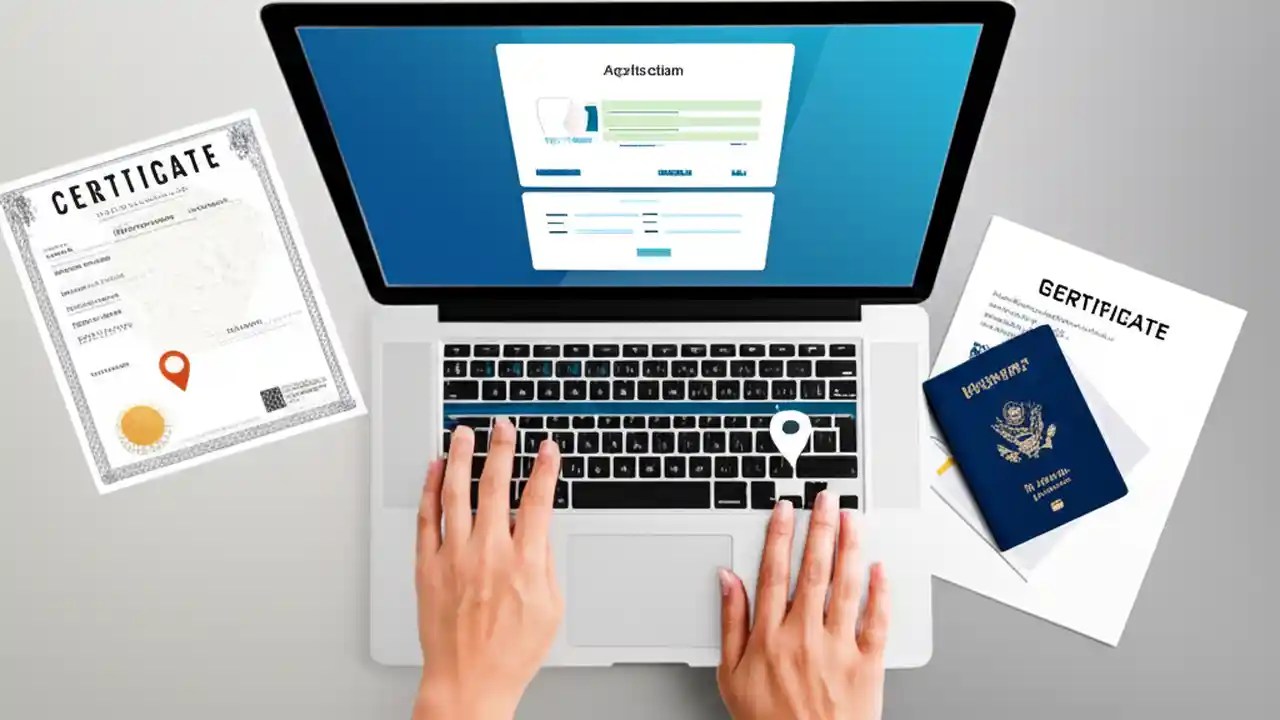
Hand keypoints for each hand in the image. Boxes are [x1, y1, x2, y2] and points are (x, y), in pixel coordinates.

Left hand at [413, 419, 563, 719]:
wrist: (469, 683)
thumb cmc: (511, 654)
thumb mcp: (550, 607)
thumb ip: (545, 561)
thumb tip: (540, 527)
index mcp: (524, 562)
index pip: (537, 500)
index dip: (544, 468)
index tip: (546, 447)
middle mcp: (488, 553)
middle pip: (495, 485)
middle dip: (501, 449)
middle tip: (502, 427)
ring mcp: (454, 557)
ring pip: (455, 492)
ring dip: (460, 457)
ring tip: (463, 434)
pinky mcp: (427, 567)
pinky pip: (427, 518)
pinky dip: (429, 489)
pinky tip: (433, 470)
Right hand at [717, 492, 889, 719]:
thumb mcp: (731, 676)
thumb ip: (731, 623)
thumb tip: (727, 581)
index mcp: (770, 636)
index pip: (773, 572)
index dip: (779, 535)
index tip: (785, 509)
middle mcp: (805, 635)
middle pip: (813, 569)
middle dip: (820, 527)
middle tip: (826, 498)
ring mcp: (838, 648)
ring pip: (846, 585)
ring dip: (850, 546)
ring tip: (853, 518)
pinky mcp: (868, 664)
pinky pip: (877, 620)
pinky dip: (879, 591)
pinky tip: (879, 568)